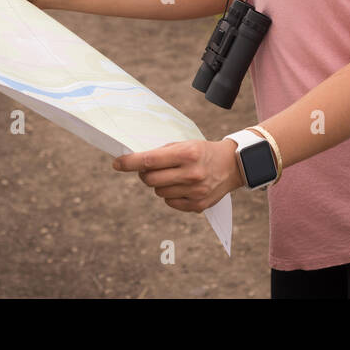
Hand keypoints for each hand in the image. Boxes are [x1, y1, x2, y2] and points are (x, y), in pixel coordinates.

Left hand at [112, 139, 244, 212]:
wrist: (233, 165)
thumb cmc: (203, 152)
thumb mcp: (186, 144)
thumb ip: (162, 153)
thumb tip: (136, 162)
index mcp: (188, 154)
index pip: (150, 160)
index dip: (130, 162)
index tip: (116, 163)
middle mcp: (191, 173)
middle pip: (150, 179)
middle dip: (144, 174)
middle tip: (149, 168)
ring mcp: (195, 191)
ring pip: (159, 192)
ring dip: (159, 184)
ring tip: (172, 176)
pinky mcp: (197, 205)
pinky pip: (170, 202)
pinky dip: (170, 195)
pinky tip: (181, 186)